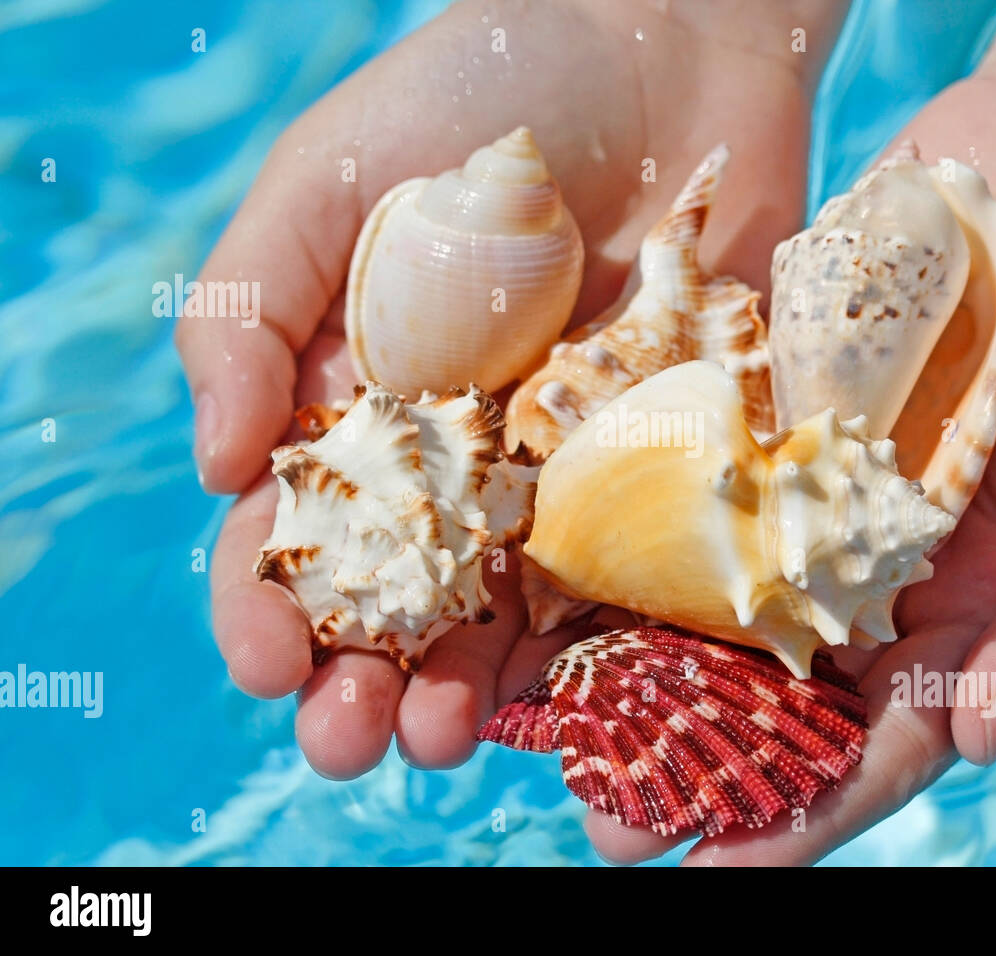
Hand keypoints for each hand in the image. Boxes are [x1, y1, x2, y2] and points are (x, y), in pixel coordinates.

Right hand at [175, 0, 841, 777]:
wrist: (669, 49)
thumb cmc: (482, 92)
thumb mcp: (330, 180)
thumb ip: (250, 310)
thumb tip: (214, 466)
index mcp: (359, 398)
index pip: (296, 526)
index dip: (269, 603)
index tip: (269, 661)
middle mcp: (455, 454)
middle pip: (396, 595)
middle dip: (362, 676)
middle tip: (350, 742)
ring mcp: (558, 468)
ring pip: (503, 609)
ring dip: (465, 685)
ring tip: (443, 739)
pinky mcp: (660, 463)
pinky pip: (624, 573)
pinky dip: (593, 641)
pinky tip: (566, 694)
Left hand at [589, 0, 995, 861]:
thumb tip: (981, 736)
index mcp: (984, 601)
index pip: (893, 732)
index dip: (817, 807)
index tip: (728, 863)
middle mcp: (887, 561)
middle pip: (787, 688)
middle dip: (705, 762)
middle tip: (613, 829)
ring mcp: (817, 486)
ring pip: (721, 599)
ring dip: (647, 672)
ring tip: (557, 737)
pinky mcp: (764, 412)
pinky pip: (692, 484)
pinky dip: (637, 535)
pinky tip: (564, 584)